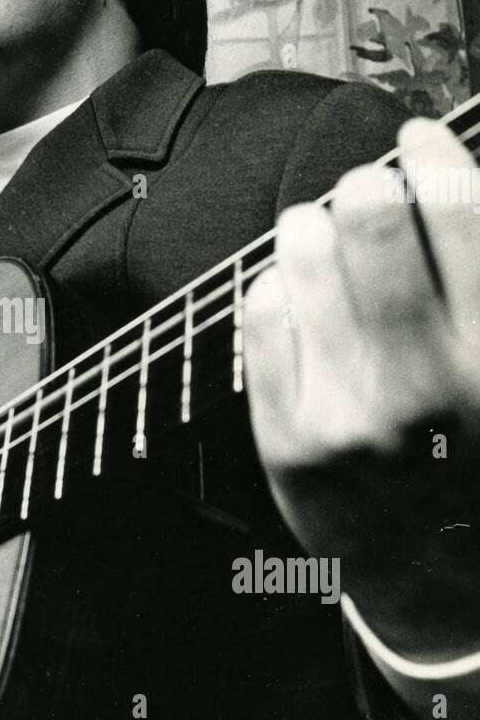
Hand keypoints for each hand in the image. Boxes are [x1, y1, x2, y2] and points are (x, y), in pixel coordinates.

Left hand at [243, 117, 479, 660]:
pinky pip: (262, 306)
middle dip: (366, 184)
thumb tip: (443, 168)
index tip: (421, 141)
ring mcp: (346, 413)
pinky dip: (281, 284)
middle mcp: (428, 386)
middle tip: (369, 193)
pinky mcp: (284, 434)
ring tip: (328, 239)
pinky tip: (305, 302)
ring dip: (314, 224)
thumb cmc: (479, 453)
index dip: (435, 155)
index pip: (462, 210)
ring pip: (303, 249)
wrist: (439, 578)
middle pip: (369, 214)